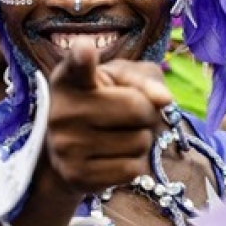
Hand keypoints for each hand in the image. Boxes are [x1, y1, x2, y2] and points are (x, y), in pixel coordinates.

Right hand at [38, 42, 173, 194]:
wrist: (68, 151)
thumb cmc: (103, 102)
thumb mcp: (122, 79)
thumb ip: (145, 79)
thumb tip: (163, 100)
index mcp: (69, 78)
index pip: (77, 65)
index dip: (82, 56)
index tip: (85, 49)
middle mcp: (61, 111)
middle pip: (137, 108)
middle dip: (146, 112)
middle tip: (130, 115)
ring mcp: (65, 146)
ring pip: (139, 142)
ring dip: (141, 140)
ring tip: (118, 136)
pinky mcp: (77, 176)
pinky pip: (132, 170)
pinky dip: (134, 164)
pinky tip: (114, 157)